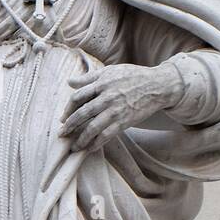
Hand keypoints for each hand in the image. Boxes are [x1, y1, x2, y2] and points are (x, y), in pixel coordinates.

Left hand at [58, 60, 183, 151]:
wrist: (157, 86)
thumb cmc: (132, 76)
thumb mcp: (110, 71)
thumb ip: (89, 77)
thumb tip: (69, 82)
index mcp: (101, 83)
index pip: (77, 97)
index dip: (68, 108)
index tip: (63, 117)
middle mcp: (106, 97)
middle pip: (82, 113)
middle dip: (70, 125)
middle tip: (62, 134)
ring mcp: (115, 110)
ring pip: (93, 127)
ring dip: (81, 139)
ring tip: (74, 146)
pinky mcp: (124, 121)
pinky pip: (107, 135)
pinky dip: (97, 143)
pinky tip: (90, 148)